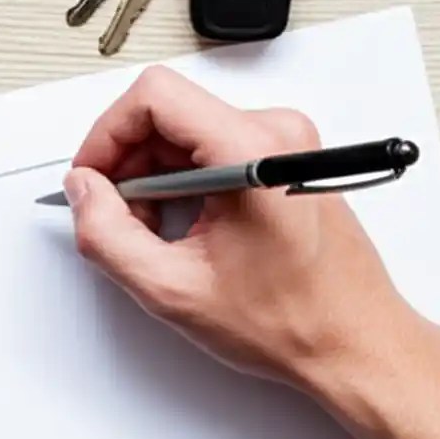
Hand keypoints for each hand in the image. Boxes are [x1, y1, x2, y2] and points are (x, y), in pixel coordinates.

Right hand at [64, 66, 420, 388]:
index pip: (154, 96)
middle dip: (129, 162)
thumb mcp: (174, 288)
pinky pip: (214, 146)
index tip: (93, 174)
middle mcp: (276, 132)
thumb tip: (84, 192)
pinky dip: (185, 181)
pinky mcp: (287, 157)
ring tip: (157, 232)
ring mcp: (287, 142)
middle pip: (169, 112)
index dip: (109, 133)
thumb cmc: (293, 320)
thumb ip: (108, 235)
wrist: (356, 342)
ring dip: (156, 176)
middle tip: (116, 214)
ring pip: (188, 131)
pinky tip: (186, 227)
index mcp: (252, 150)